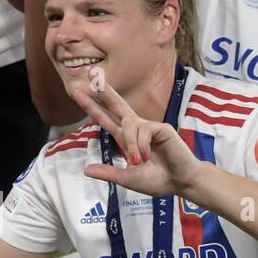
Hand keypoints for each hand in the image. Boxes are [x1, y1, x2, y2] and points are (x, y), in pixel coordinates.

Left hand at [75, 79, 201, 198]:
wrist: (179, 183)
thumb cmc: (156, 181)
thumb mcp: (127, 178)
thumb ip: (108, 173)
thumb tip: (85, 170)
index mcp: (126, 139)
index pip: (106, 119)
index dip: (92, 107)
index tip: (78, 94)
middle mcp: (136, 129)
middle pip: (117, 105)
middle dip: (104, 91)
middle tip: (91, 74)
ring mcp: (149, 127)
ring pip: (129, 124)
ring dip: (131, 144)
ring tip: (139, 161)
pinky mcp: (162, 128)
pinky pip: (144, 130)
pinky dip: (142, 144)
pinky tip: (148, 156)